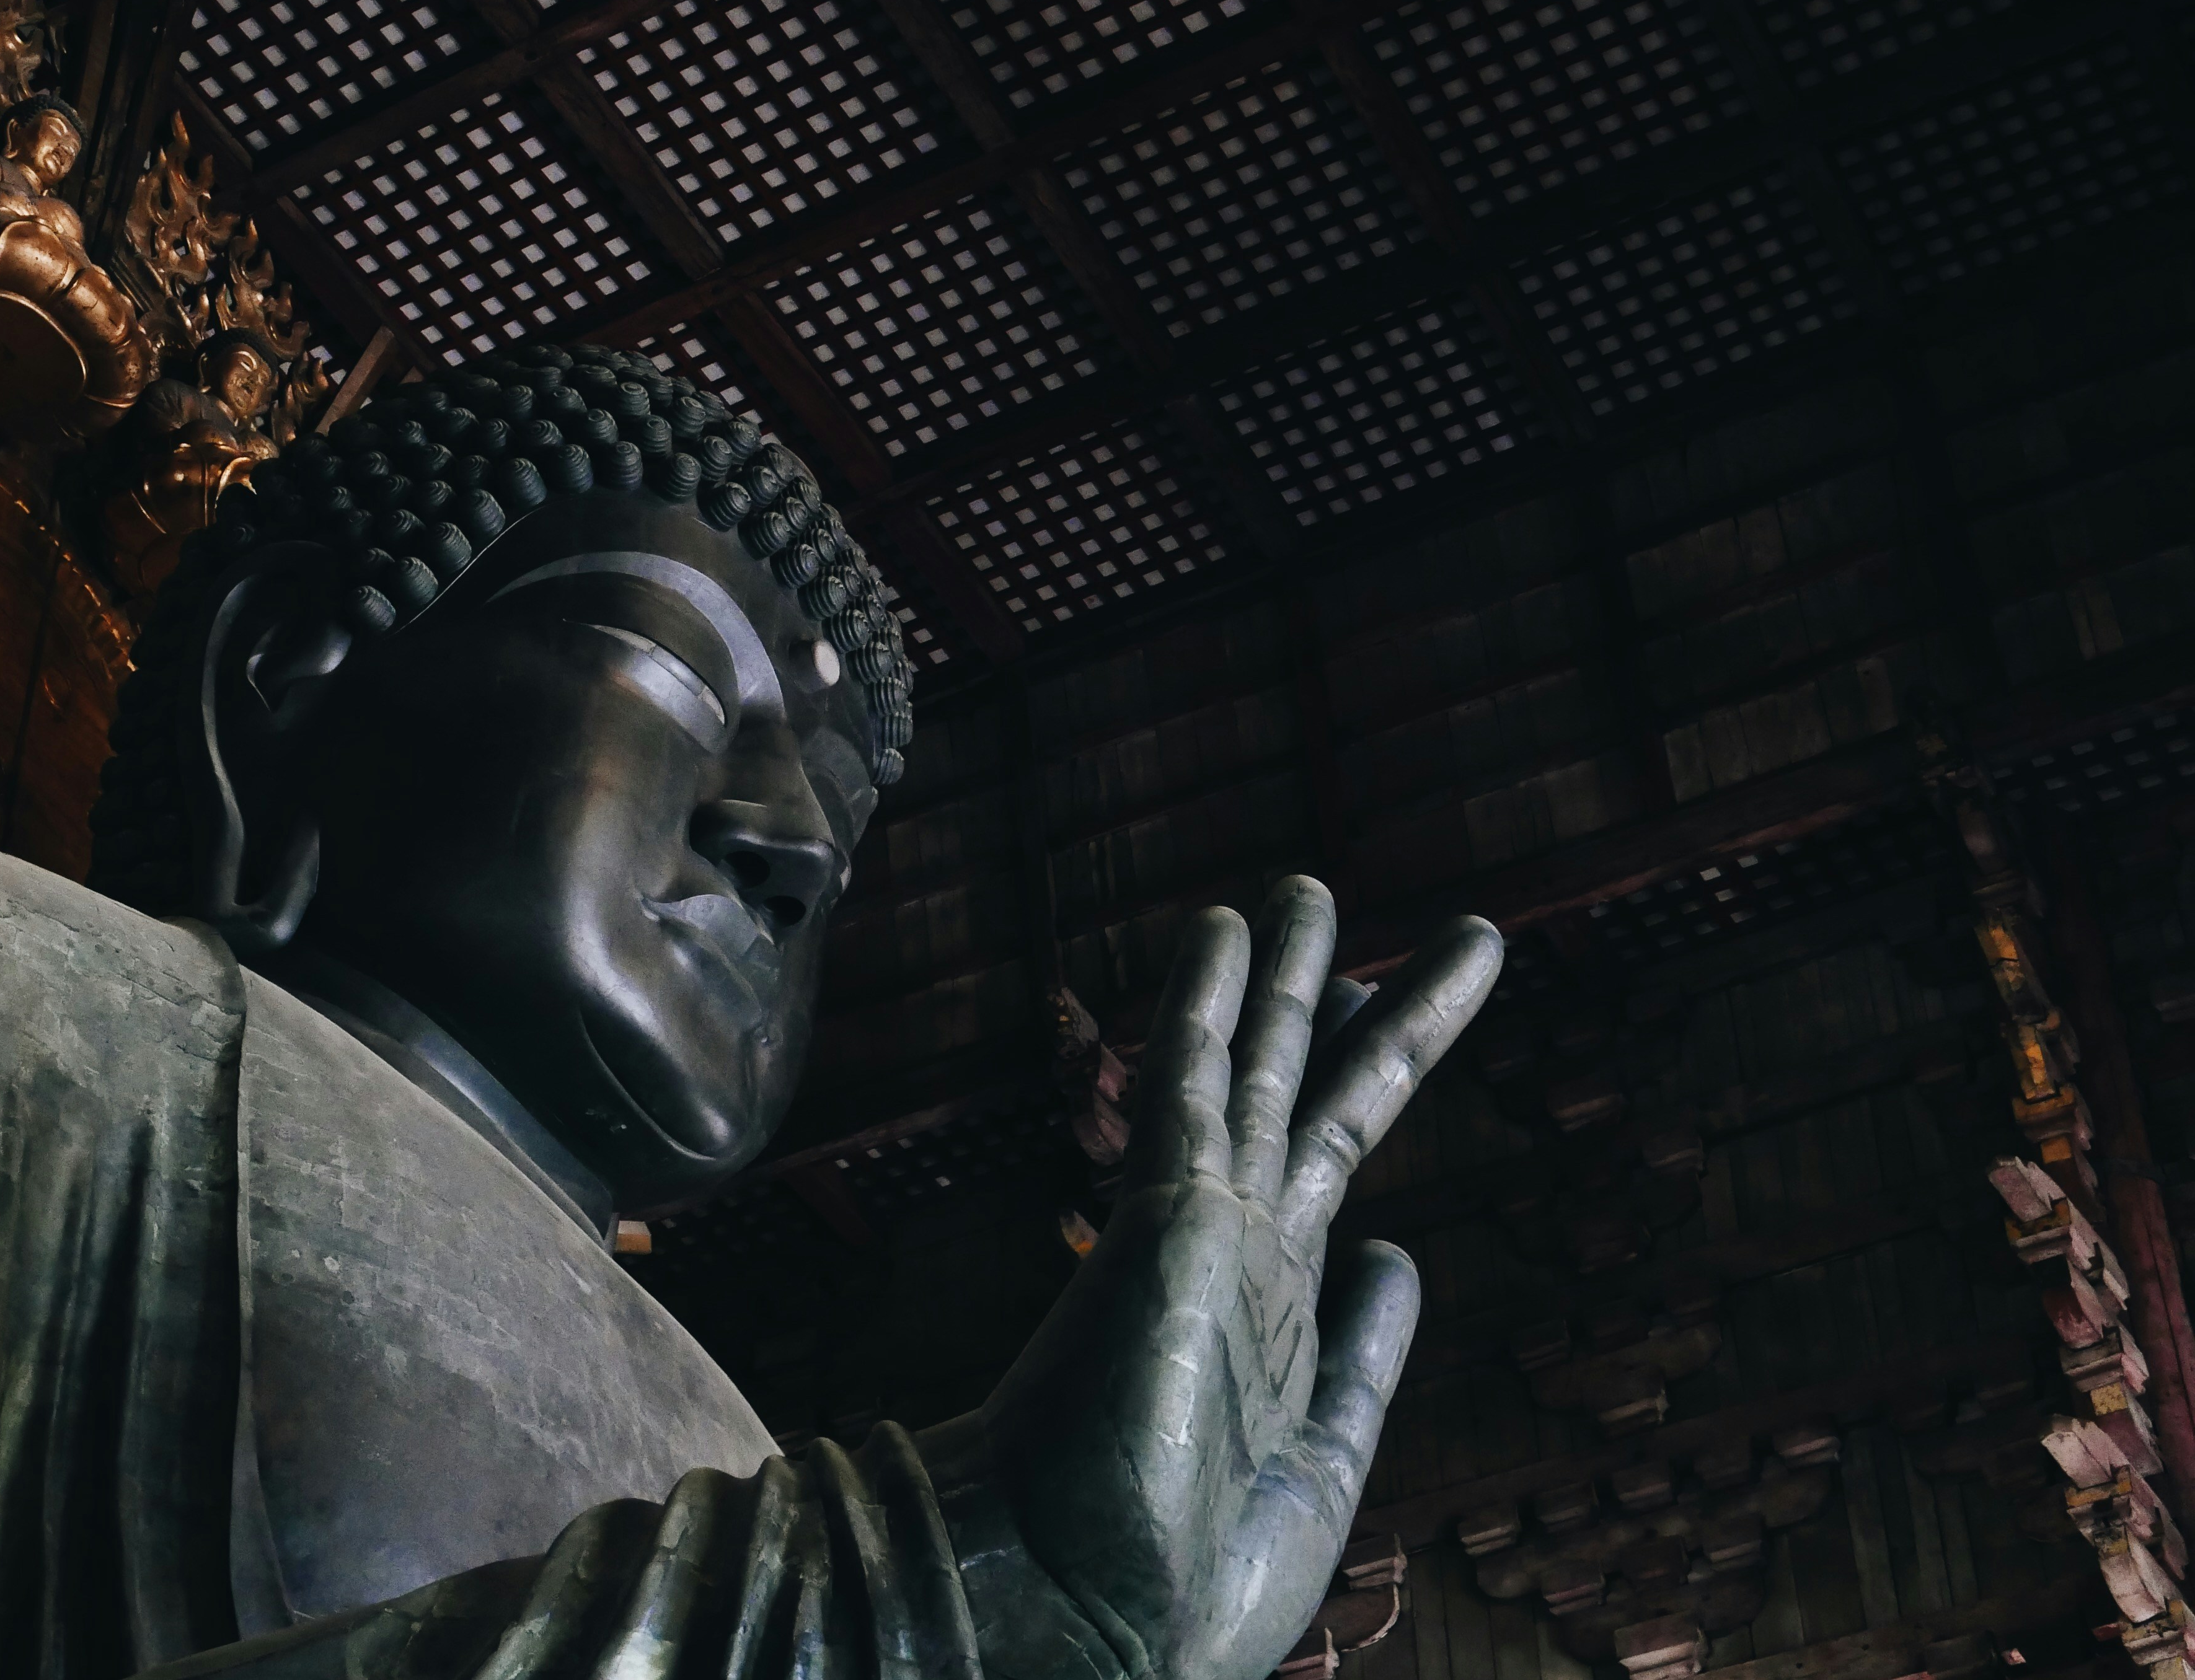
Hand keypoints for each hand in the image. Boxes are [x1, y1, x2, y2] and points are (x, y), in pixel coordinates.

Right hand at [921, 878, 1501, 1679]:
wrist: (1088, 1620)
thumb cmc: (1190, 1577)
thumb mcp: (1324, 1463)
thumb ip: (1366, 1360)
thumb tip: (1405, 1252)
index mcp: (1275, 1300)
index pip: (1333, 1153)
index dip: (1374, 1066)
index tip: (1394, 998)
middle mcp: (1237, 1245)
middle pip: (1309, 1091)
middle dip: (1347, 998)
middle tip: (1361, 907)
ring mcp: (1199, 1228)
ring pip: (1253, 1068)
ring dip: (1282, 975)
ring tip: (1306, 887)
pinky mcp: (1166, 1222)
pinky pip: (1192, 1088)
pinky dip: (1206, 1004)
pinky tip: (1225, 928)